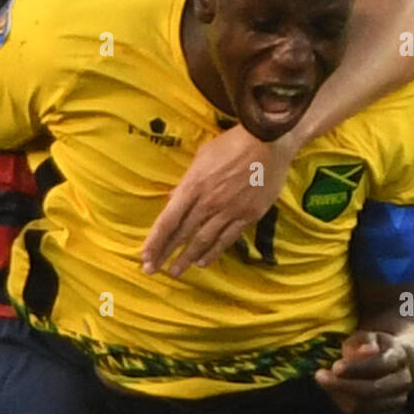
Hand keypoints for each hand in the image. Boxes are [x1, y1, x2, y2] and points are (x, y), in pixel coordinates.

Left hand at [141, 124, 296, 276]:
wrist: (269, 141)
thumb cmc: (232, 143)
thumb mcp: (202, 156)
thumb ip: (187, 181)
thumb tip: (172, 200)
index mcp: (193, 185)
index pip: (168, 220)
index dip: (155, 240)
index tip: (145, 255)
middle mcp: (208, 202)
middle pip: (182, 234)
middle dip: (165, 253)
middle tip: (152, 270)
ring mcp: (229, 211)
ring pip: (203, 241)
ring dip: (187, 258)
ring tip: (176, 271)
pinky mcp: (248, 216)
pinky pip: (227, 239)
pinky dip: (213, 252)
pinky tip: (203, 262)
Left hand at [315, 330, 413, 413]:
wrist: (392, 363)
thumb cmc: (374, 345)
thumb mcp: (368, 335)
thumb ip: (364, 340)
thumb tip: (367, 351)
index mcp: (399, 357)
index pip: (379, 365)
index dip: (356, 368)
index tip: (335, 366)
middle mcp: (403, 381)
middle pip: (372, 390)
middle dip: (343, 385)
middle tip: (319, 376)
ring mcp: (397, 400)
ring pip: (365, 405)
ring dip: (340, 395)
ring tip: (324, 382)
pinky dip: (344, 404)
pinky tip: (334, 392)